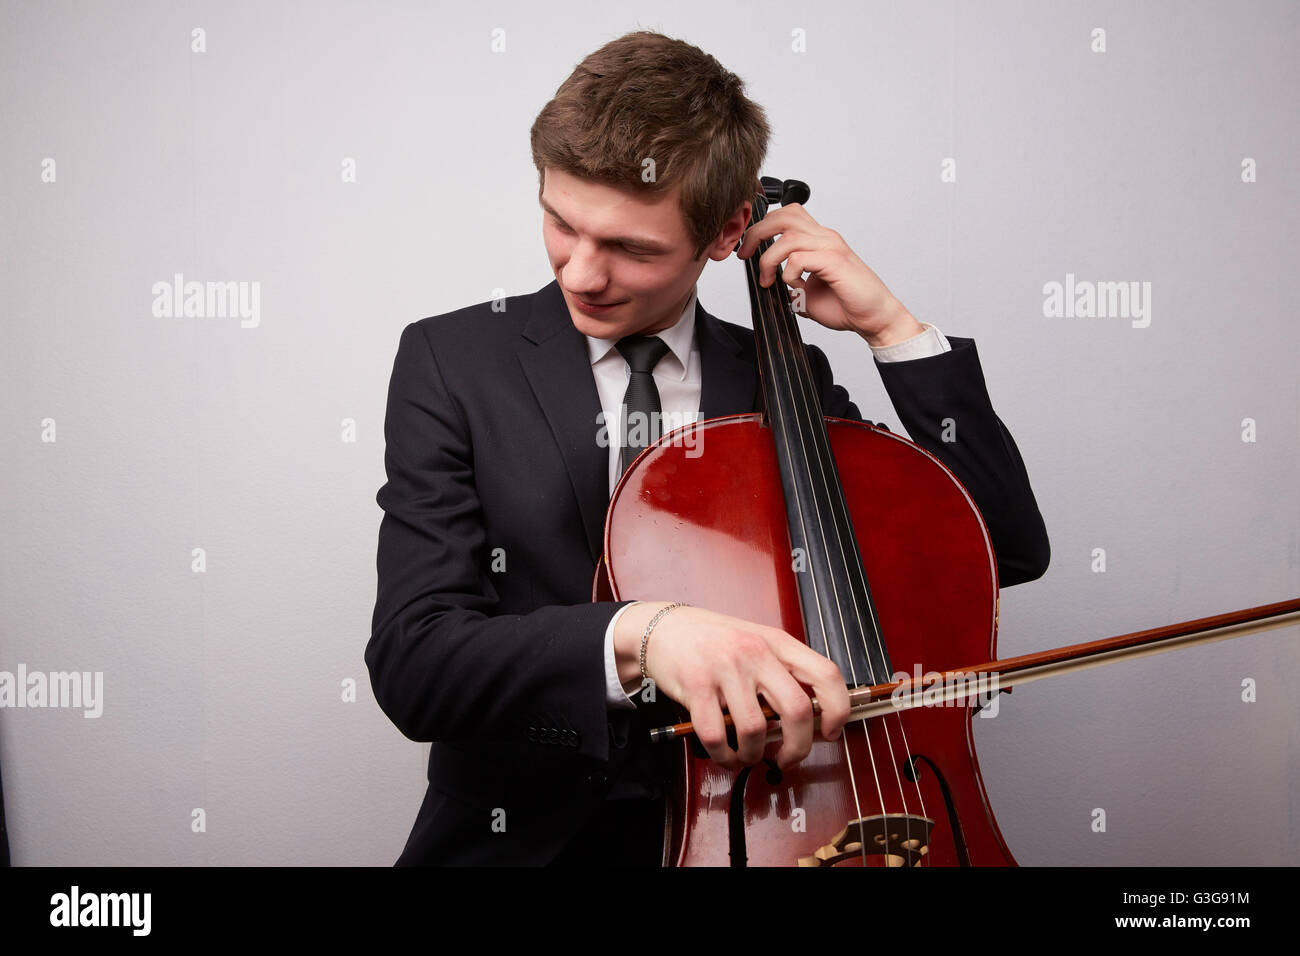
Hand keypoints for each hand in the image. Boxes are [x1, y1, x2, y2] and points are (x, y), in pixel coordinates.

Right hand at [613, 602, 850, 770]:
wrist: (663, 627)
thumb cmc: (713, 640)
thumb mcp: (756, 642)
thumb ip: (782, 672)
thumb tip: (812, 718)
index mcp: (777, 642)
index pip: (826, 674)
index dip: (838, 709)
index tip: (831, 732)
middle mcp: (755, 652)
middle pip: (797, 709)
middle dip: (798, 747)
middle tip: (788, 758)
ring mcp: (725, 668)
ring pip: (755, 729)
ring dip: (754, 755)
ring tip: (747, 755)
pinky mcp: (695, 685)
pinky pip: (716, 736)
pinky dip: (723, 756)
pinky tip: (724, 753)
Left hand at [735, 202, 924, 347]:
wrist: (873, 318)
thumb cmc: (846, 304)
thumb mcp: (807, 293)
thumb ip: (789, 282)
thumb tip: (769, 282)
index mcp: (819, 240)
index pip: (787, 215)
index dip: (762, 226)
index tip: (748, 249)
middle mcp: (825, 238)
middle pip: (784, 215)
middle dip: (757, 232)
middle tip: (745, 254)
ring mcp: (831, 247)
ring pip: (788, 236)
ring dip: (769, 259)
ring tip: (769, 280)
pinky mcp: (835, 261)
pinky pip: (799, 258)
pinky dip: (789, 273)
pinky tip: (795, 286)